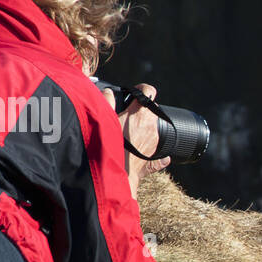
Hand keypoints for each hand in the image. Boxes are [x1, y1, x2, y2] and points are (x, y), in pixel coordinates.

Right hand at [101, 83, 171, 198]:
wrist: (116, 172)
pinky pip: (156, 147)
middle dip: (142, 109)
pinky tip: (143, 147)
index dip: (142, 89)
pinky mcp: (156, 155)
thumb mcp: (105, 118)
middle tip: (129, 113)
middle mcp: (152, 126)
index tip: (135, 92)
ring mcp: (155, 141)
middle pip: (152, 110)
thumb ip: (106, 101)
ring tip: (130, 132)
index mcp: (141, 113)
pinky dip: (151, 144)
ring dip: (145, 126)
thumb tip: (108, 92)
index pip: (149, 91)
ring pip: (154, 128)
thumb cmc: (109, 144)